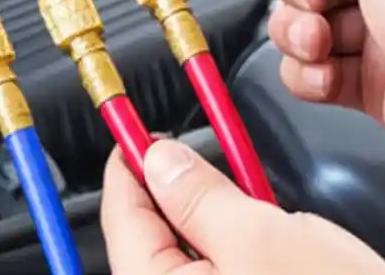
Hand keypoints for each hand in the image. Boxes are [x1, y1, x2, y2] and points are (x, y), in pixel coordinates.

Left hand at [100, 139, 384, 273]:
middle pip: (150, 238)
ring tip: (248, 201)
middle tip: (198, 154)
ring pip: (186, 256)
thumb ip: (200, 195)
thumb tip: (159, 160)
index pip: (122, 218)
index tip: (137, 129)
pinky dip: (231, 248)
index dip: (130, 163)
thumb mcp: (261, 234)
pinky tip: (262, 236)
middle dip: (175, 193)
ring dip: (209, 221)